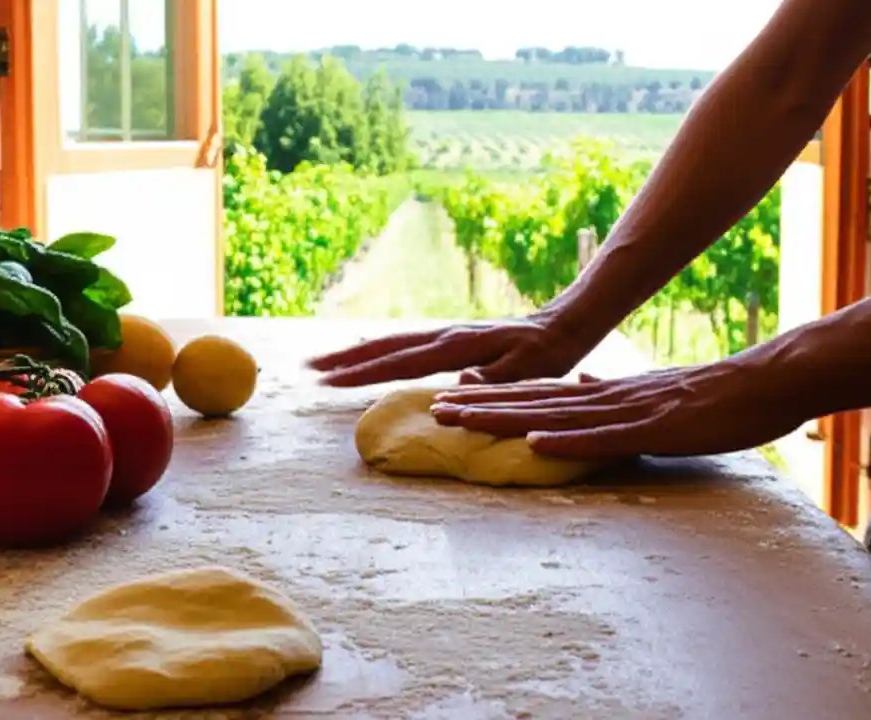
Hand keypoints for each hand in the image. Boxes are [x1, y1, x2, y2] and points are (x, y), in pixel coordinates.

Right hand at [307, 315, 590, 386]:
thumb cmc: (547, 354)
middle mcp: (444, 336)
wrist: (562, 325)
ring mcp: (444, 335)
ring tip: (323, 365)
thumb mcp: (528, 371)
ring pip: (390, 343)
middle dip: (345, 360)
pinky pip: (403, 346)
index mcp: (457, 345)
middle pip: (384, 347)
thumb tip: (456, 381)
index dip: (364, 372)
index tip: (332, 381)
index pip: (401, 361)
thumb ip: (493, 378)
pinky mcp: (448, 339)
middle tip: (309, 370)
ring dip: (355, 354)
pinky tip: (365, 358)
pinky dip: (377, 352)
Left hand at [430, 360, 804, 458]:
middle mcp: (607, 398)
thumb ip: (613, 393)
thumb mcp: (652, 393)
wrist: (766, 381)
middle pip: (534, 402)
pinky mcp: (656, 429)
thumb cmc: (714, 396)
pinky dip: (568, 441)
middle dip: (481, 407)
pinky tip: (536, 442)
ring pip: (555, 416)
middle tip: (434, 410)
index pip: (540, 395)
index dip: (494, 399)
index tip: (453, 402)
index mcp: (606, 393)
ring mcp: (630, 412)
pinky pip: (606, 438)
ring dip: (507, 419)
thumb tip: (584, 385)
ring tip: (463, 420)